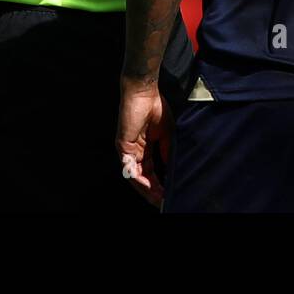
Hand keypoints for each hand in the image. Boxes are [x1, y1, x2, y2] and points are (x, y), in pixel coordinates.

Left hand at [116, 78, 168, 205]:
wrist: (145, 92)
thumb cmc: (156, 109)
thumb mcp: (166, 135)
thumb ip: (166, 152)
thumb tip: (171, 170)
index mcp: (144, 150)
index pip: (151, 172)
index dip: (160, 184)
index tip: (169, 194)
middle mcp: (134, 153)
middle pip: (142, 178)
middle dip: (153, 191)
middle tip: (164, 201)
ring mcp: (127, 150)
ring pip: (135, 176)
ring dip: (146, 188)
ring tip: (158, 198)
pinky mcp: (122, 146)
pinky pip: (129, 166)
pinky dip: (138, 177)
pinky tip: (148, 185)